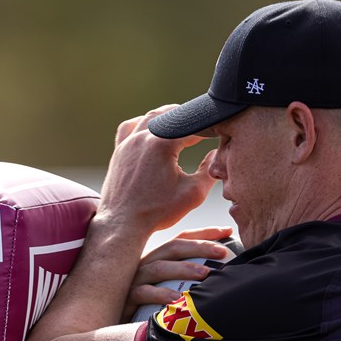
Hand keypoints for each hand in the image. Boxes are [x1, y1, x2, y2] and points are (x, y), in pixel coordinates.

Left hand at [95, 107, 216, 236]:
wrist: (123, 225)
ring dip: (168, 117)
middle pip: (173, 115)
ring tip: (183, 125)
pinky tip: (152, 131)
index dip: (211, 128)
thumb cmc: (156, 213)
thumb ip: (209, 171)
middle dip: (191, 120)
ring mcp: (127, 142)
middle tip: (205, 128)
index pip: (194, 127)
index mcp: (162, 143)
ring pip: (151, 117)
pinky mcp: (119, 151)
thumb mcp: (192, 194)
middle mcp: (143, 137)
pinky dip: (143, 124)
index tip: (221, 132)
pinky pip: (130, 127)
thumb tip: (217, 155)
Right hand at [122, 228, 233, 319]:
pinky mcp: (126, 298)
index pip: (182, 239)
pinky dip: (161, 294)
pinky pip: (144, 293)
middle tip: (222, 252)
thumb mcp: (170, 292)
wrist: (117, 328)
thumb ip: (190, 282)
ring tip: (205, 274)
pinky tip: (177, 300)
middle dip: (198, 246)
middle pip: (173, 247)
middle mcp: (146, 264)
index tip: (228, 231)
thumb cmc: (149, 311)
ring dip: (183, 268)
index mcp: (158, 259)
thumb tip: (219, 276)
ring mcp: (134, 280)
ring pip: (159, 267)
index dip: (204, 233)